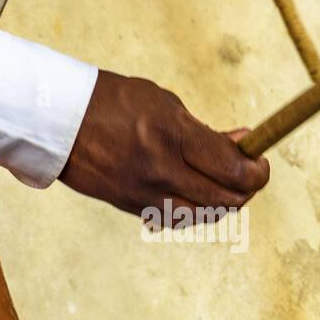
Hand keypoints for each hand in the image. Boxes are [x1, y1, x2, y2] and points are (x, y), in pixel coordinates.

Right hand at [60, 70, 268, 221]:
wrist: (57, 120)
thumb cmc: (112, 101)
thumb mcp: (163, 103)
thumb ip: (203, 130)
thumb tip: (241, 145)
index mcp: (171, 136)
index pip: (233, 170)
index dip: (257, 171)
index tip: (261, 160)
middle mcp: (160, 171)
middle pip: (225, 200)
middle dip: (247, 189)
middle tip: (250, 173)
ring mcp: (144, 194)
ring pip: (202, 216)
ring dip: (223, 203)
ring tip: (225, 184)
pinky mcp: (131, 206)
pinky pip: (176, 218)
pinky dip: (195, 208)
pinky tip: (198, 192)